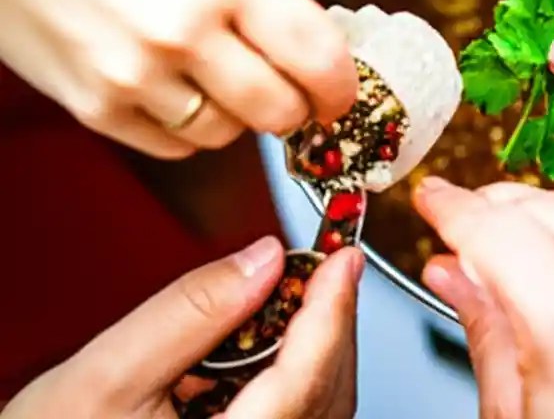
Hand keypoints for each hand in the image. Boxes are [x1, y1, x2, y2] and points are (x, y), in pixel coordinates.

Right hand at [0, 0, 356, 158]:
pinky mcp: (96, 108)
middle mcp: (185, 31)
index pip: (320, 58)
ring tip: (217, 75)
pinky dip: (189, 128)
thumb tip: (316, 48)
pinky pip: (176, 146)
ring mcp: (137, 76)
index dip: (342, 87)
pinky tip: (175, 88)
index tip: (342, 92)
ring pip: (230, 135)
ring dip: (239, 116)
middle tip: (290, 90)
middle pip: (281, 111)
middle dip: (296, 106)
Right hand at [2, 238, 360, 418]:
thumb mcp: (104, 375)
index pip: (307, 378)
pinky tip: (278, 342)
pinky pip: (299, 414)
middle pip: (326, 389)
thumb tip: (262, 259)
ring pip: (321, 402)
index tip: (342, 258)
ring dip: (318, 346)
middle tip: (328, 264)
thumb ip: (189, 314)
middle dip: (329, 322)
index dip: (332, 311)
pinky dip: (299, 373)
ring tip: (303, 294)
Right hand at [414, 178, 553, 418]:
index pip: (490, 226)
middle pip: (535, 206)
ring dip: (530, 218)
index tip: (429, 198)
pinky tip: (551, 268)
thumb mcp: (517, 414)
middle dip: (488, 206)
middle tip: (453, 224)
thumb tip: (452, 276)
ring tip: (495, 250)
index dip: (449, 206)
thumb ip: (483, 331)